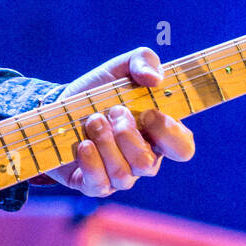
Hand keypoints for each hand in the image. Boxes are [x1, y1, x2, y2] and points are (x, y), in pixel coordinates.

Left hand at [43, 48, 194, 197]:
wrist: (61, 105)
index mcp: (160, 134)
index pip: (183, 149)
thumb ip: (144, 60)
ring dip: (104, 143)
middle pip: (148, 164)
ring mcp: (121, 176)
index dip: (168, 133)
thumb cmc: (101, 90)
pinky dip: (90, 161)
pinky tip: (82, 143)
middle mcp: (144, 159)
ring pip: (123, 174)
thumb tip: (156, 79)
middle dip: (127, 135)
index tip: (148, 112)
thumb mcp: (122, 66)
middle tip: (112, 111)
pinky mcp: (95, 185)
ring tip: (93, 120)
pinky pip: (99, 184)